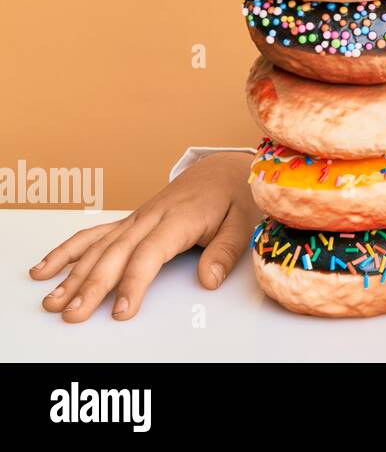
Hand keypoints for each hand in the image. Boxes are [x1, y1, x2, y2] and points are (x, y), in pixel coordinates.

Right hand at [28, 151, 258, 322]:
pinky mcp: (130, 220)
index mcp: (180, 217)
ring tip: (53, 301)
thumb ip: (225, 251)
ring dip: (72, 273)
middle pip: (116, 253)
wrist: (223, 168)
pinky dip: (68, 251)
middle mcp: (152, 216)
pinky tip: (45, 269)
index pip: (150, 253)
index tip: (122, 310)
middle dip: (92, 285)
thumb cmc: (235, 196)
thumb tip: (209, 280)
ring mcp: (137, 217)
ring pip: (99, 246)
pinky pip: (94, 235)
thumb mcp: (244, 221)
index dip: (134, 282)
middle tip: (73, 314)